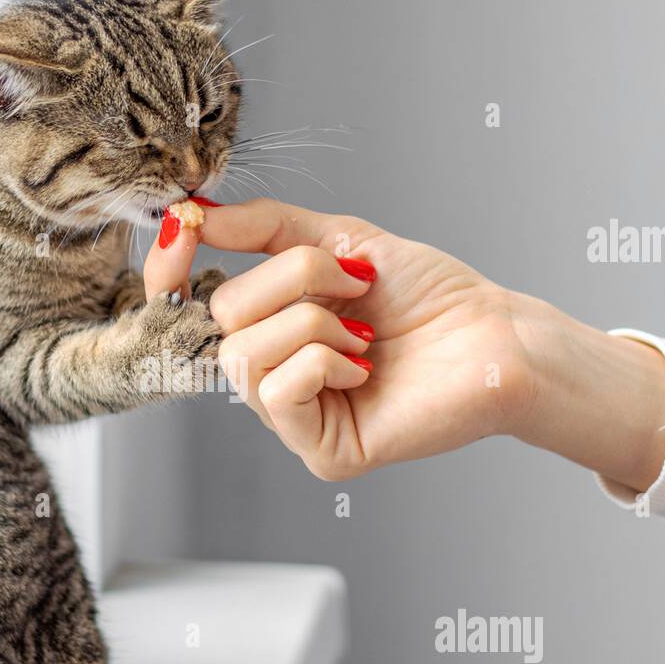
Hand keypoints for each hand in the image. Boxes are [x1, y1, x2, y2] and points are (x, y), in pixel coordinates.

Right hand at [145, 198, 664, 488]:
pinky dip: (324, 361)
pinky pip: (278, 391)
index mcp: (267, 326)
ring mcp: (291, 418)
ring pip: (243, 353)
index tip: (180, 225)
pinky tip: (365, 369)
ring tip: (364, 333)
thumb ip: (262, 227)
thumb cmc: (428, 294)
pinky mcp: (318, 450)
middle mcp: (269, 374)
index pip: (187, 301)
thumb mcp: (340, 239)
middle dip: (293, 279)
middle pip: (221, 314)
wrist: (494, 336)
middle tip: (354, 284)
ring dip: (313, 321)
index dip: (170, 264)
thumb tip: (189, 213)